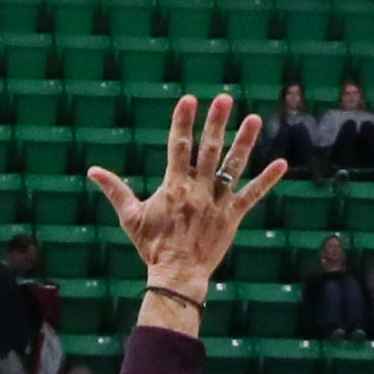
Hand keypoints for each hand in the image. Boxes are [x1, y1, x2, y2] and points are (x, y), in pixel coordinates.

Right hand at [89, 93, 283, 300]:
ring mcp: (218, 203)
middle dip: (216, 123)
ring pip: (233, 168)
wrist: (178, 275)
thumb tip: (92, 171)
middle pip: (209, 150)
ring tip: (253, 119)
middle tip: (224, 99)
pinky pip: (253, 196)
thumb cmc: (153, 247)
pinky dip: (267, 180)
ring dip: (244, 142)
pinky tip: (281, 163)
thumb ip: (115, 190)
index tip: (188, 99)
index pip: (178, 146)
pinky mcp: (233, 217)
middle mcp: (198, 190)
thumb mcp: (131, 217)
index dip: (183, 121)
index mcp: (174, 186)